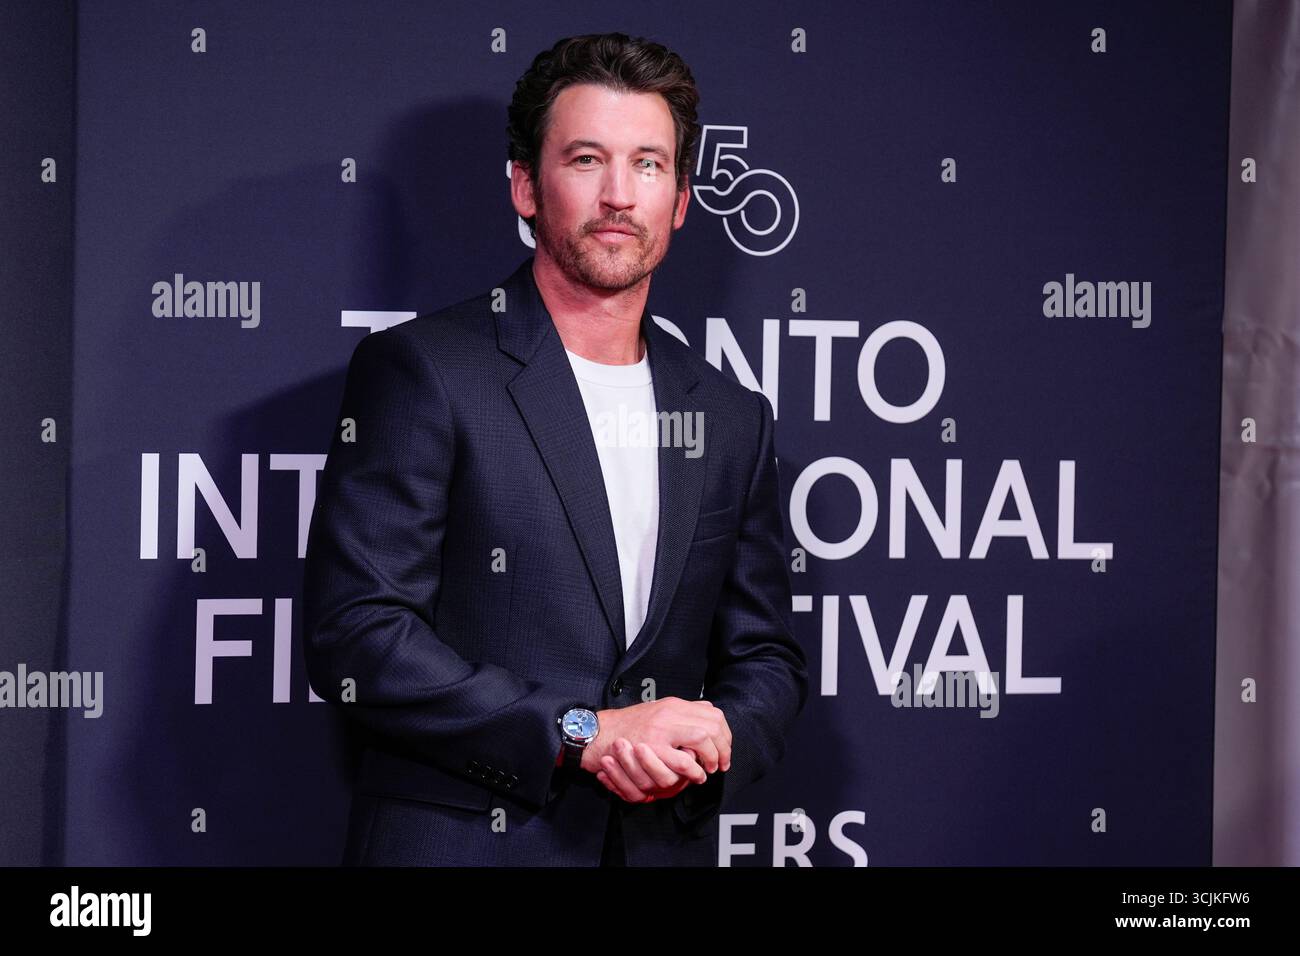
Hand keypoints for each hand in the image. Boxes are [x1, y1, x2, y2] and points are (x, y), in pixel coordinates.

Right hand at [579, 697, 732, 802]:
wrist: (596, 732)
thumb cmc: (624, 726)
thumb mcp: (655, 711)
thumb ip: (679, 715)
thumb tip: (704, 718)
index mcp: (673, 704)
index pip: (713, 713)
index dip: (724, 733)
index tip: (723, 748)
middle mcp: (670, 712)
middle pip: (713, 724)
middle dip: (723, 746)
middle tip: (721, 763)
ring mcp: (661, 728)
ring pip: (704, 738)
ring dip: (712, 757)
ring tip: (710, 770)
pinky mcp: (652, 746)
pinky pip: (684, 759)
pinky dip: (695, 770)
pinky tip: (696, 776)